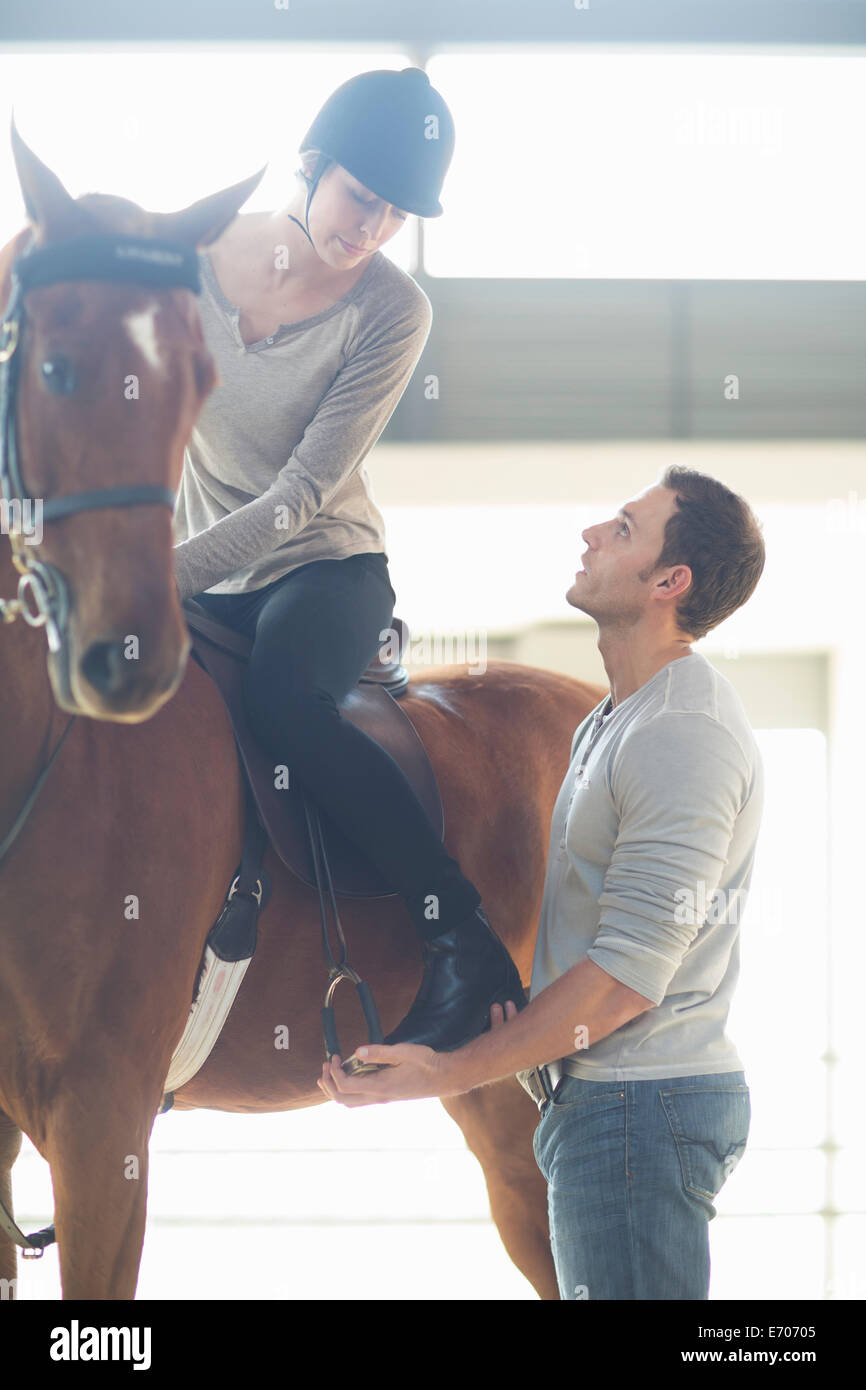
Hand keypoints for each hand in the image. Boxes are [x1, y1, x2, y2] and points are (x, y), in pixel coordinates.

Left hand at [316, 1001, 518, 1106]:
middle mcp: (379, 1098)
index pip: (346, 1086)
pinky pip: (360, 1099)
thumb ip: (380, 1052)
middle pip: (343, 1100)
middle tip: (325, 1065)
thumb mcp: (405, 1052)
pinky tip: (350, 1076)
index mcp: (381, 1087)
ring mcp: (383, 1099)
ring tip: (329, 1074)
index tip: (334, 1056)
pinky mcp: (386, 1097)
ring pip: (350, 1102)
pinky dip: (348, 1090)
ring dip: (336, 1090)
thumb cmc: (428, 1063)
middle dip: (329, 1084)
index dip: (334, 1072)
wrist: (445, 1078)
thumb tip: (356, 1051)